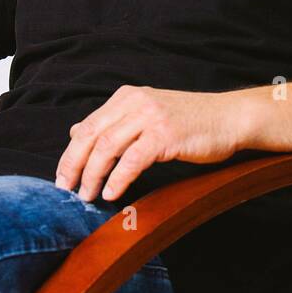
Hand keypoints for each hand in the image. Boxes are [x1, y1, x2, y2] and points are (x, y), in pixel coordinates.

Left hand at [54, 85, 251, 201]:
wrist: (229, 118)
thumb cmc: (190, 122)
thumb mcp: (146, 114)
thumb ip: (114, 122)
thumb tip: (76, 132)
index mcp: (126, 97)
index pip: (88, 126)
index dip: (70, 154)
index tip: (62, 177)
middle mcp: (134, 102)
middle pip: (91, 135)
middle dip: (74, 165)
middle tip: (65, 189)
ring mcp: (150, 117)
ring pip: (107, 146)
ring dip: (92, 174)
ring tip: (86, 195)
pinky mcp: (165, 134)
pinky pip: (132, 159)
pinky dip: (118, 178)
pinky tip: (111, 193)